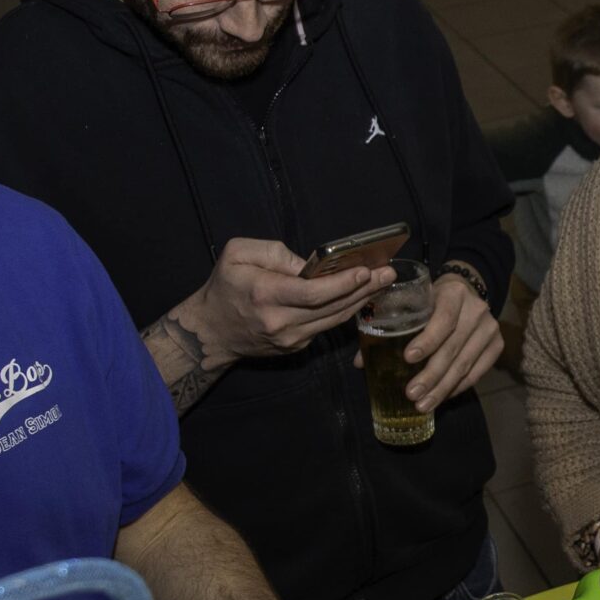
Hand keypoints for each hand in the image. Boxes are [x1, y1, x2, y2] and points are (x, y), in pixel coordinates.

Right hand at [180, 237, 391, 368]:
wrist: (211, 331)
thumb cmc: (224, 286)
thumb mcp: (238, 254)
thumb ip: (275, 253)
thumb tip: (310, 264)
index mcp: (266, 295)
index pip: (313, 293)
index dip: (343, 283)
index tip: (365, 270)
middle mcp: (281, 322)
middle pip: (332, 307)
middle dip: (364, 289)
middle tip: (388, 273)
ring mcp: (290, 339)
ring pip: (335, 320)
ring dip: (361, 301)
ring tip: (382, 283)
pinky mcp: (295, 346)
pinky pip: (326, 327)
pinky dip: (344, 311)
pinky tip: (360, 296)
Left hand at [400, 272, 498, 411]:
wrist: (466, 292)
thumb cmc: (431, 300)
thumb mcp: (412, 301)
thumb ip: (388, 325)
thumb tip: (360, 362)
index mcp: (454, 293)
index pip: (443, 319)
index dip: (427, 340)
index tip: (408, 359)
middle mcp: (477, 309)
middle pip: (453, 347)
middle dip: (431, 374)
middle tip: (411, 394)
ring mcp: (490, 328)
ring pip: (465, 364)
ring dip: (442, 387)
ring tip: (423, 404)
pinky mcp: (497, 345)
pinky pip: (477, 372)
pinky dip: (458, 387)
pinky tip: (442, 397)